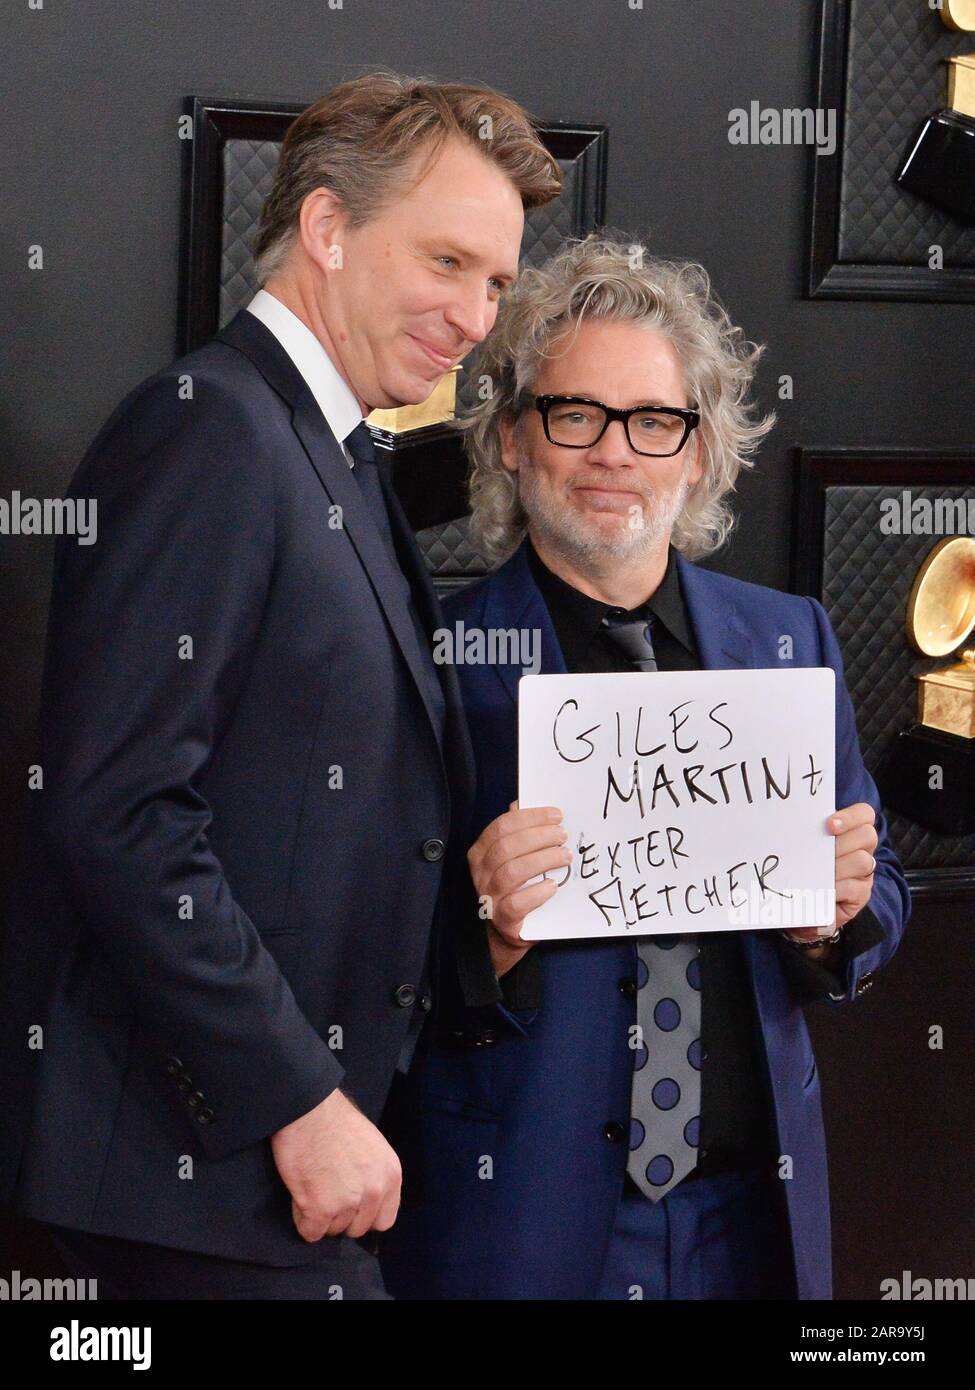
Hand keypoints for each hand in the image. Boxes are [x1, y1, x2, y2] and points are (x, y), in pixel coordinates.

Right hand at [271, 1087, 401, 1241]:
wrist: (308, 1108)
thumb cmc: (335, 1119)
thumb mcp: (372, 1145)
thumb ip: (374, 1174)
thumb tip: (364, 1199)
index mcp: (391, 1175)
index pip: (384, 1220)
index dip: (364, 1216)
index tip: (351, 1208)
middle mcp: (374, 1191)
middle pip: (357, 1228)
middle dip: (341, 1217)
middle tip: (326, 1194)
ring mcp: (348, 1202)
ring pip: (333, 1231)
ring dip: (320, 1217)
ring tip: (312, 1188)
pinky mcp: (320, 1208)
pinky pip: (310, 1232)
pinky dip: (302, 1220)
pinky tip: (300, 1197)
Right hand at [467, 801, 569, 976]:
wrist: (507, 934)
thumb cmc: (515, 889)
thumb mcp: (513, 858)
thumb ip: (516, 833)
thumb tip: (520, 804)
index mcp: (481, 852)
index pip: (502, 826)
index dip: (530, 818)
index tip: (557, 815)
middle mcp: (480, 873)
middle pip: (506, 847)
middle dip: (539, 837)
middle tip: (563, 835)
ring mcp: (489, 897)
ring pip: (511, 872)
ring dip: (543, 860)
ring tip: (565, 856)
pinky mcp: (502, 920)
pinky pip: (516, 904)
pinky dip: (536, 893)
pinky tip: (553, 886)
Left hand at [785, 802, 877, 950]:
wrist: (801, 903)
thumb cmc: (802, 868)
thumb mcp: (805, 847)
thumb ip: (807, 833)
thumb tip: (789, 822)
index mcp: (851, 831)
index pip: (864, 814)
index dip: (851, 816)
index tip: (829, 824)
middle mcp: (863, 849)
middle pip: (867, 835)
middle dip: (840, 843)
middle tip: (818, 852)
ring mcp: (865, 872)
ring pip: (862, 861)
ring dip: (836, 866)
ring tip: (815, 872)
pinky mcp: (861, 894)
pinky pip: (853, 887)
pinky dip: (834, 888)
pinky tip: (820, 890)